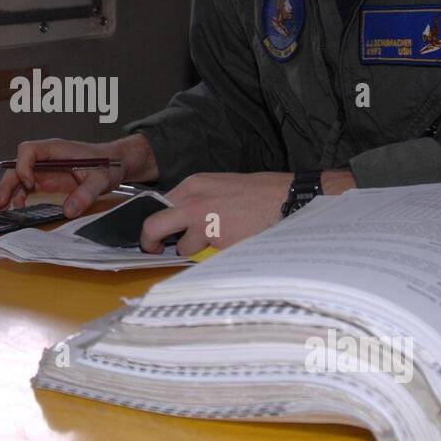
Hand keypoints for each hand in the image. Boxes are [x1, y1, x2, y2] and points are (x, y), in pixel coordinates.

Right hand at [0, 135, 157, 216]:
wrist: (116, 163)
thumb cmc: (108, 163)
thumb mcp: (101, 179)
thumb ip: (86, 194)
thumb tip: (69, 210)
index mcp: (57, 149)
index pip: (29, 150)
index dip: (24, 166)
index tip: (30, 184)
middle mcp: (47, 156)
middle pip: (18, 164)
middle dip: (8, 182)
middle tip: (1, 202)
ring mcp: (46, 167)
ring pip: (20, 175)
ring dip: (10, 190)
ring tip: (3, 207)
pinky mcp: (48, 177)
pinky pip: (28, 184)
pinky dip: (20, 195)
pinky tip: (18, 206)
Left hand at [138, 169, 357, 254]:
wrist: (290, 198)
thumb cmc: (261, 193)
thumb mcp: (222, 187)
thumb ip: (200, 200)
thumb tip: (182, 218)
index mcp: (194, 184)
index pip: (160, 204)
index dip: (158, 221)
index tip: (158, 232)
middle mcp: (193, 201)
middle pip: (153, 225)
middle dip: (150, 242)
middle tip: (154, 249)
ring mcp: (204, 222)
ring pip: (181, 247)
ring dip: (194, 250)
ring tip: (218, 242)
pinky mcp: (218, 241)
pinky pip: (206, 256)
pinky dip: (215, 256)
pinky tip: (233, 244)